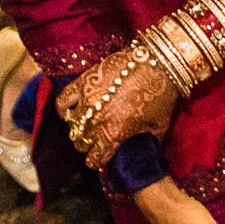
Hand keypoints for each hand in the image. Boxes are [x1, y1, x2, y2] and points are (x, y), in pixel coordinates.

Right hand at [59, 45, 178, 170]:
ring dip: (77, 128)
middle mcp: (97, 121)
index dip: (96, 161)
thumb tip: (147, 152)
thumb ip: (150, 142)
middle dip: (87, 145)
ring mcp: (87, 101)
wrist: (158, 61)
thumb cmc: (162, 94)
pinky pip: (62, 101)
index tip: (98, 159)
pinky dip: (63, 109)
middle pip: (81, 143)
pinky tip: (69, 112)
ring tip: (85, 125)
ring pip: (72, 125)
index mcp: (115, 134)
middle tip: (94, 141)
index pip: (95, 159)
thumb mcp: (160, 125)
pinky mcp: (83, 83)